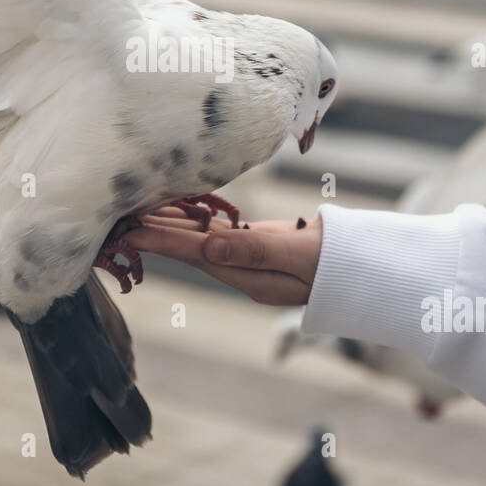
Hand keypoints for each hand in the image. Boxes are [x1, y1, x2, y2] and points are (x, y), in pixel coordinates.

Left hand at [124, 209, 321, 305]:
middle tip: (119, 217)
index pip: (196, 256)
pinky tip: (178, 209)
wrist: (366, 264)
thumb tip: (207, 249)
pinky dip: (196, 220)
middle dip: (156, 233)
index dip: (162, 243)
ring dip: (171, 225)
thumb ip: (255, 251)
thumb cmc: (339, 261)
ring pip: (201, 241)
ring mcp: (249, 259)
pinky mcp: (257, 245)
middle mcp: (243, 270)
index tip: (129, 232)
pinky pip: (218, 233)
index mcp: (250, 277)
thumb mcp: (300, 256)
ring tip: (138, 209)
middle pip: (190, 250)